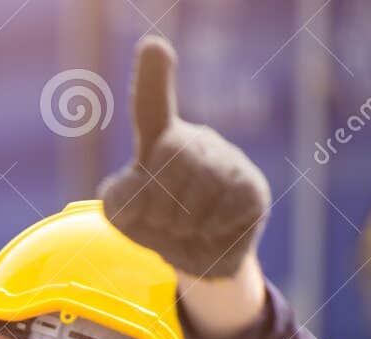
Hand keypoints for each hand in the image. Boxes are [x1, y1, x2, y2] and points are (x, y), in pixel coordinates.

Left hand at [96, 35, 269, 279]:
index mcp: (160, 140)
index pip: (153, 106)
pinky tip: (211, 229)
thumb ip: (118, 198)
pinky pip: (220, 209)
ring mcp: (228, 159)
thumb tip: (141, 186)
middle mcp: (196, 140)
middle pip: (168, 153)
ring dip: (178, 222)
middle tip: (162, 220)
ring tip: (185, 228)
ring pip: (195, 186)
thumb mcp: (123, 215)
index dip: (154, 77)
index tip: (153, 47)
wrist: (197, 258)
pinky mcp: (252, 186)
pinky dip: (206, 230)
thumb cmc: (156, 226)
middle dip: (156, 199)